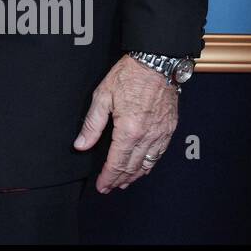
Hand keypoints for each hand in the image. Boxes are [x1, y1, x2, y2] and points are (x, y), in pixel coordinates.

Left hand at [74, 54, 178, 192]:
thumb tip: (81, 144)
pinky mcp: (169, 129)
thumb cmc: (129, 75)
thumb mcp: (102, 96)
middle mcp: (148, 136)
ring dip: (135, 176)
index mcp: (129, 130)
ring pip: (148, 164)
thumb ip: (92, 124)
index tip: (101, 185)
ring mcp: (161, 134)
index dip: (107, 177)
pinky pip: (160, 154)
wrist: (157, 62)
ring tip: (124, 182)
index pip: (117, 163)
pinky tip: (143, 166)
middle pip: (132, 167)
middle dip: (119, 180)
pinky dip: (149, 164)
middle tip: (109, 187)